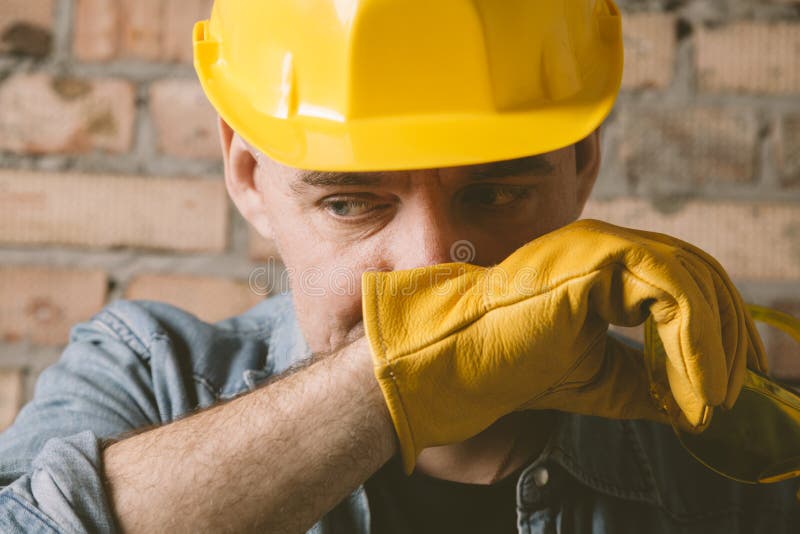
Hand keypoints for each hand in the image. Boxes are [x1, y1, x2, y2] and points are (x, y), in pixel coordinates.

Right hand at [360, 219, 766, 473]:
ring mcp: (602, 243)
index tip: (727, 383)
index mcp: (607, 268)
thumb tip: (699, 407)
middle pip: (700, 274)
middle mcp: (608, 245)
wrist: (463, 362)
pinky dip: (695, 341)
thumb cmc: (517, 366)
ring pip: (694, 279)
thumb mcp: (602, 378)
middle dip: (727, 337)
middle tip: (731, 393)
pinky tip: (693, 382)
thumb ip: (649, 380)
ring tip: (711, 396)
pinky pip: (673, 291)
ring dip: (715, 345)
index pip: (684, 282)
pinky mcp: (597, 256)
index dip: (718, 331)